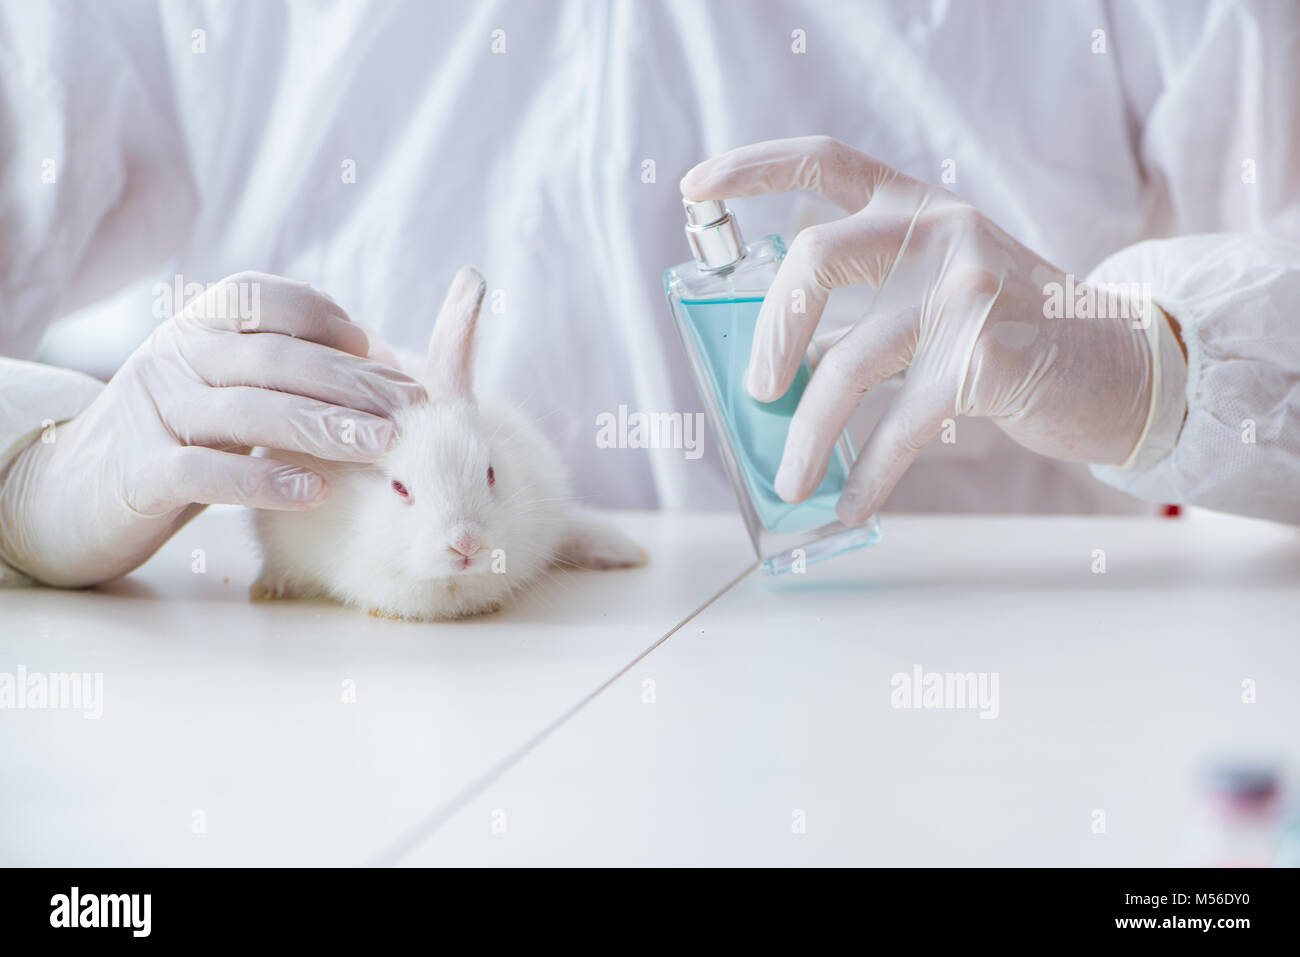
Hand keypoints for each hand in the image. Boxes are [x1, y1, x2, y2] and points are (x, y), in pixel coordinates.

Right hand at [0, 273, 426, 585]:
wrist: (72, 491)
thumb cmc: (178, 435)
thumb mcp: (223, 383)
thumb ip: (280, 365)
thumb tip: (379, 359)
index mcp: (195, 325)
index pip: (262, 297)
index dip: (324, 317)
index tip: (379, 351)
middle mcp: (173, 357)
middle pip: (273, 358)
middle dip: (351, 381)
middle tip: (411, 406)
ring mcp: (154, 413)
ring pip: (249, 411)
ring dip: (325, 427)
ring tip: (384, 444)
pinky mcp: (140, 474)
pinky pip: (208, 471)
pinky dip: (265, 480)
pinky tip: (315, 492)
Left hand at [681, 136, 1155, 523]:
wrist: (1121, 365)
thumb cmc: (1009, 333)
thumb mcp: (940, 290)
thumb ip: (868, 305)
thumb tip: (778, 368)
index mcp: (918, 207)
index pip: (826, 163)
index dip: (753, 168)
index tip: (693, 187)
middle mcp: (940, 233)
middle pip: (816, 258)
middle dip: (769, 330)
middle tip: (756, 389)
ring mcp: (966, 292)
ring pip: (850, 363)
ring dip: (807, 433)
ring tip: (788, 480)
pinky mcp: (986, 359)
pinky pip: (901, 426)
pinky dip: (869, 475)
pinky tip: (851, 505)